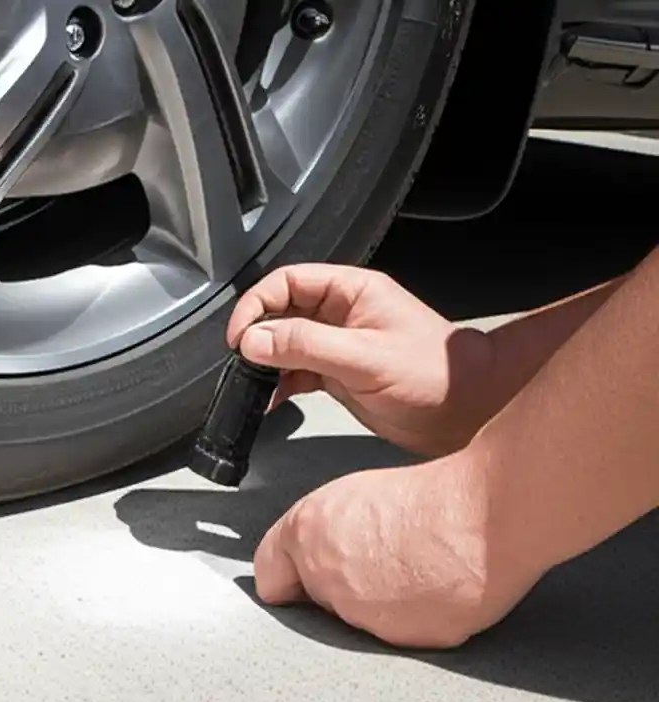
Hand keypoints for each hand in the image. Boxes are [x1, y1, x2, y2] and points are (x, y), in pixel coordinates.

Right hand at [226, 264, 495, 455]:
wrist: (468, 412)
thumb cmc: (435, 375)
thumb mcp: (365, 357)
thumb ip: (307, 345)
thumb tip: (256, 340)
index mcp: (352, 291)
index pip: (287, 282)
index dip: (257, 304)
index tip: (240, 335)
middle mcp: (341, 314)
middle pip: (280, 312)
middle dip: (257, 335)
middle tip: (243, 361)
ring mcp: (337, 344)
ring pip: (283, 344)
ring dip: (265, 363)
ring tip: (254, 383)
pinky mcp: (337, 374)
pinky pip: (295, 372)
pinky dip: (278, 385)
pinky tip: (270, 400)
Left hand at [253, 451, 544, 648]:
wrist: (485, 514)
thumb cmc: (430, 495)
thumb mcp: (354, 495)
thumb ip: (321, 530)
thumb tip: (312, 553)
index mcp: (305, 534)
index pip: (270, 576)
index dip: (288, 577)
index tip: (295, 582)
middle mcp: (324, 576)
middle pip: (320, 600)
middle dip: (343, 587)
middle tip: (385, 560)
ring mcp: (361, 614)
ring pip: (359, 621)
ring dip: (380, 605)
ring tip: (418, 569)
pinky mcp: (399, 639)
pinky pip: (399, 636)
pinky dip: (415, 620)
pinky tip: (437, 589)